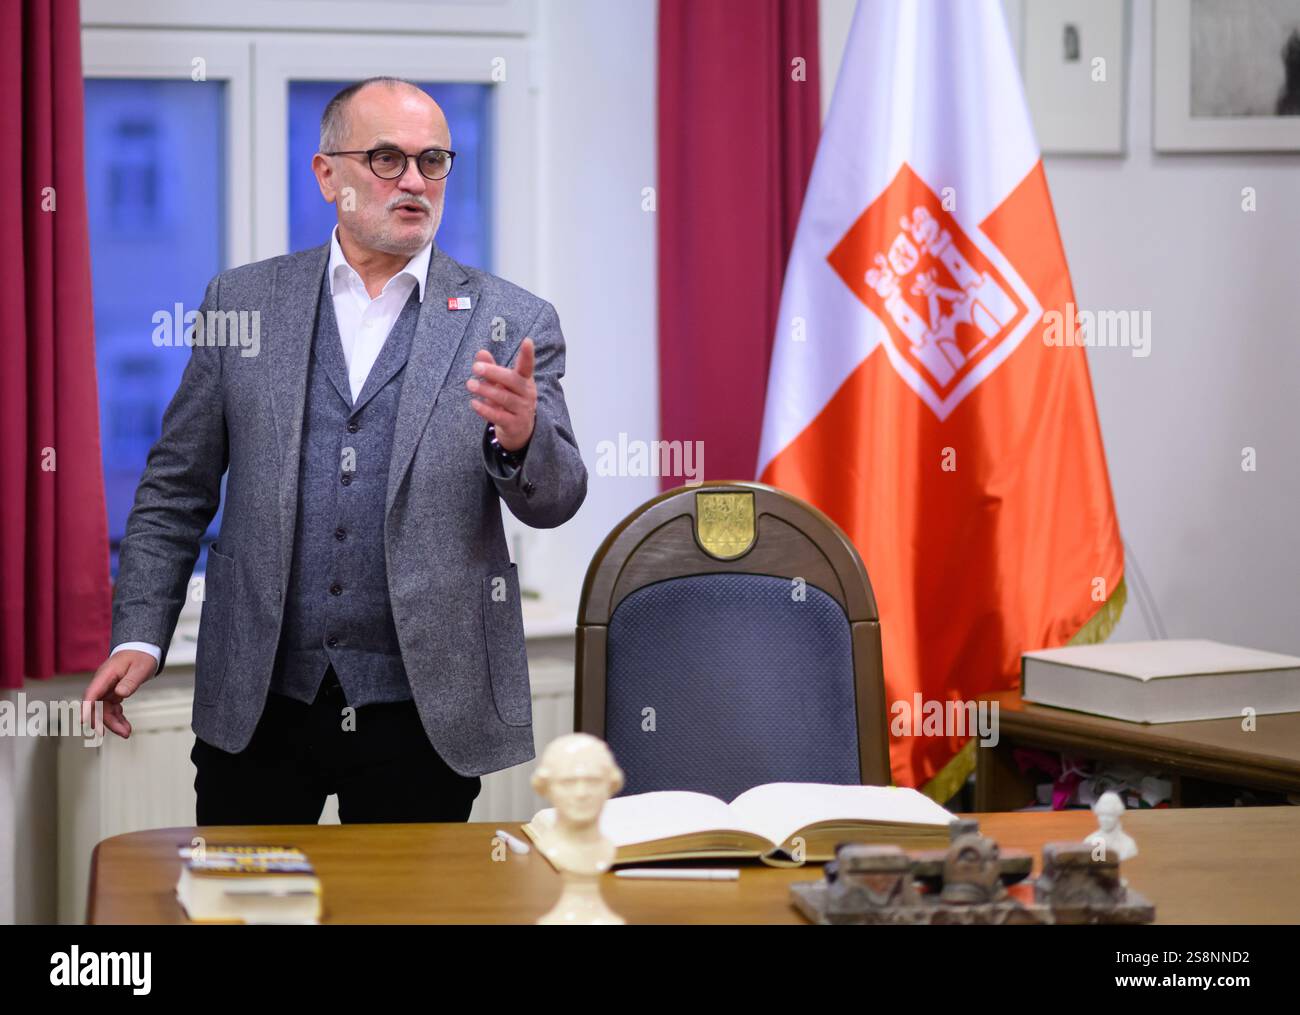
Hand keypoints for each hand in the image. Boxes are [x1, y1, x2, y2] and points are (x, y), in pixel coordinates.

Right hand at [81, 650, 155, 738]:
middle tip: (122, 732)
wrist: (142, 650)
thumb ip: (131, 681)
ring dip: (113, 723)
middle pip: (97, 706)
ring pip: (104, 710)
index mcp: (106, 674)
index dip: (86, 708)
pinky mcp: (112, 693)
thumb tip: (121, 693)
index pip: (92, 693)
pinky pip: (111, 709)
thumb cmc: (140, 656)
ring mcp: (106, 689)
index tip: (83, 721)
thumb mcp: (141, 667)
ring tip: (126, 732)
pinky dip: (118, 718)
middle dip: (106, 721)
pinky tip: (125, 726)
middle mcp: (102, 683)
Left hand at [467, 337, 535, 451]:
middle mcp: (526, 394)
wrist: (520, 431)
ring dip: (486, 390)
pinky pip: (499, 416)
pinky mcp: (514, 424)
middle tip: (476, 367)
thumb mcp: (501, 385)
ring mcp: (522, 410)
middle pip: (512, 380)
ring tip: (470, 384)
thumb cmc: (509, 401)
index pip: (527, 366)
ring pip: (504, 398)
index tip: (527, 341)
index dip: (528, 354)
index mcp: (525, 380)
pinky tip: (474, 403)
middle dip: (494, 372)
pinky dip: (485, 409)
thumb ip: (491, 370)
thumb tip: (481, 352)